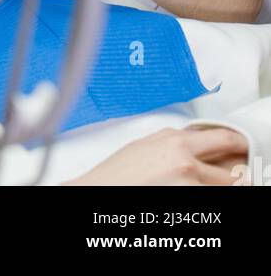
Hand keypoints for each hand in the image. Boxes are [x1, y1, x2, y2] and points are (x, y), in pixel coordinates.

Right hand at [65, 126, 247, 186]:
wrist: (98, 190)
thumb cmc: (115, 174)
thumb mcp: (146, 145)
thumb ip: (174, 141)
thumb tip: (194, 142)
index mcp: (174, 139)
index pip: (222, 137)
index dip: (236, 142)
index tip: (241, 146)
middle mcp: (185, 159)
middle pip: (230, 161)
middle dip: (235, 165)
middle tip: (234, 169)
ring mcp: (188, 182)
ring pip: (223, 184)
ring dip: (221, 183)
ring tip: (200, 181)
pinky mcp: (188, 201)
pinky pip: (209, 196)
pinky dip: (207, 193)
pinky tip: (192, 189)